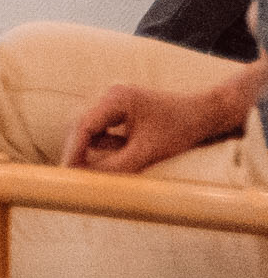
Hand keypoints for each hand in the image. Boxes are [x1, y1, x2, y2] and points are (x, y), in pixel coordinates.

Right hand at [63, 75, 256, 172]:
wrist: (208, 114)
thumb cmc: (182, 129)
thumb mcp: (147, 152)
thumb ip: (116, 167)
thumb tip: (87, 181)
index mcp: (116, 99)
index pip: (83, 125)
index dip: (72, 150)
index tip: (67, 172)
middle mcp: (111, 96)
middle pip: (82, 126)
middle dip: (80, 150)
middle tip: (75, 175)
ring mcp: (116, 101)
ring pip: (92, 130)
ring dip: (97, 148)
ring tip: (108, 162)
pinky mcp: (123, 110)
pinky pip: (104, 130)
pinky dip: (109, 145)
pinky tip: (124, 152)